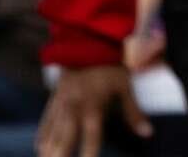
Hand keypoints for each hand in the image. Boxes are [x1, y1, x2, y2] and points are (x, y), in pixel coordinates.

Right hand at [36, 63, 151, 156]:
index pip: (91, 136)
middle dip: (61, 154)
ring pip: (52, 131)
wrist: (87, 41)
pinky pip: (46, 119)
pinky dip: (42, 134)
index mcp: (93, 105)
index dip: (89, 153)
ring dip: (49, 148)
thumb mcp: (125, 86)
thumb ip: (134, 112)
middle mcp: (74, 107)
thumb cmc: (110, 65)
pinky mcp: (54, 97)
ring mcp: (62, 103)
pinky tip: (39, 147)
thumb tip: (148, 133)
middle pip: (65, 138)